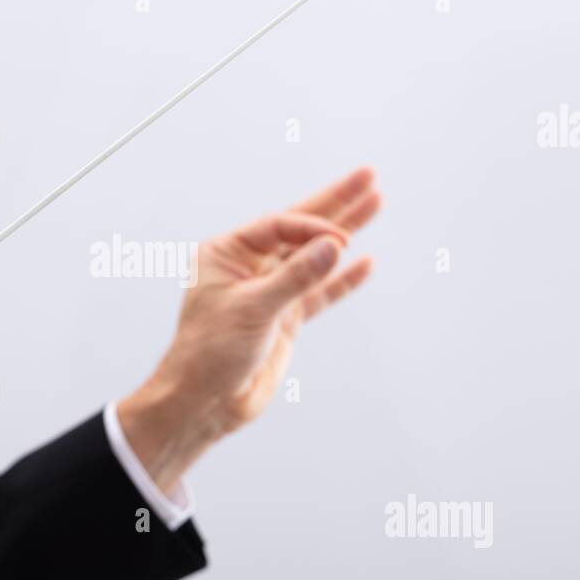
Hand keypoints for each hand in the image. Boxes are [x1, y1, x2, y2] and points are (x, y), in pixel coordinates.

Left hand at [117, 167, 380, 492]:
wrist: (203, 403)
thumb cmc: (208, 353)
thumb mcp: (253, 310)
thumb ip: (295, 278)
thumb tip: (335, 246)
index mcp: (226, 253)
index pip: (279, 226)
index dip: (313, 227)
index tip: (341, 239)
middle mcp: (248, 266)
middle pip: (300, 227)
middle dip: (336, 204)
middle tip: (369, 176)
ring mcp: (269, 291)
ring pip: (314, 256)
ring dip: (345, 233)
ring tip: (375, 202)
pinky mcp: (283, 318)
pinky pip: (319, 292)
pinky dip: (342, 280)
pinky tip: (365, 263)